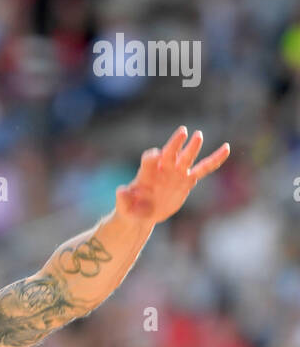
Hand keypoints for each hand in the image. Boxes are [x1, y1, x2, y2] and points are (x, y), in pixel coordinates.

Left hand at [115, 126, 229, 224]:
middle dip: (175, 144)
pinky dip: (214, 160)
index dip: (152, 157)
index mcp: (146, 173)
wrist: (143, 214)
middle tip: (182, 132)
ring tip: (198, 136)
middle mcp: (163, 168)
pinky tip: (226, 149)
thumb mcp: (124, 208)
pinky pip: (203, 169)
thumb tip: (121, 191)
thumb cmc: (131, 209)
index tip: (155, 156)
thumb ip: (123, 199)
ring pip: (187, 158)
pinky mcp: (187, 180)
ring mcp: (176, 173)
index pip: (150, 159)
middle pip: (169, 153)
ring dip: (192, 148)